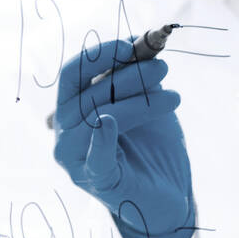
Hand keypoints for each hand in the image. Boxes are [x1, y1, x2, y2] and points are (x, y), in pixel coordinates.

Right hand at [51, 38, 194, 237]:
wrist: (167, 194)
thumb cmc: (152, 146)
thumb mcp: (146, 102)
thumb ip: (136, 77)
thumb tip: (144, 44)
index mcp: (70, 109)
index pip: (72, 73)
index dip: (101, 54)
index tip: (134, 43)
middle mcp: (65, 131)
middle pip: (86, 91)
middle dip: (125, 74)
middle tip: (163, 68)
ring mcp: (75, 158)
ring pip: (98, 115)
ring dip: (137, 101)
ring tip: (173, 97)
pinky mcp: (95, 180)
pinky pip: (96, 156)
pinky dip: (102, 139)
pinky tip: (110, 122)